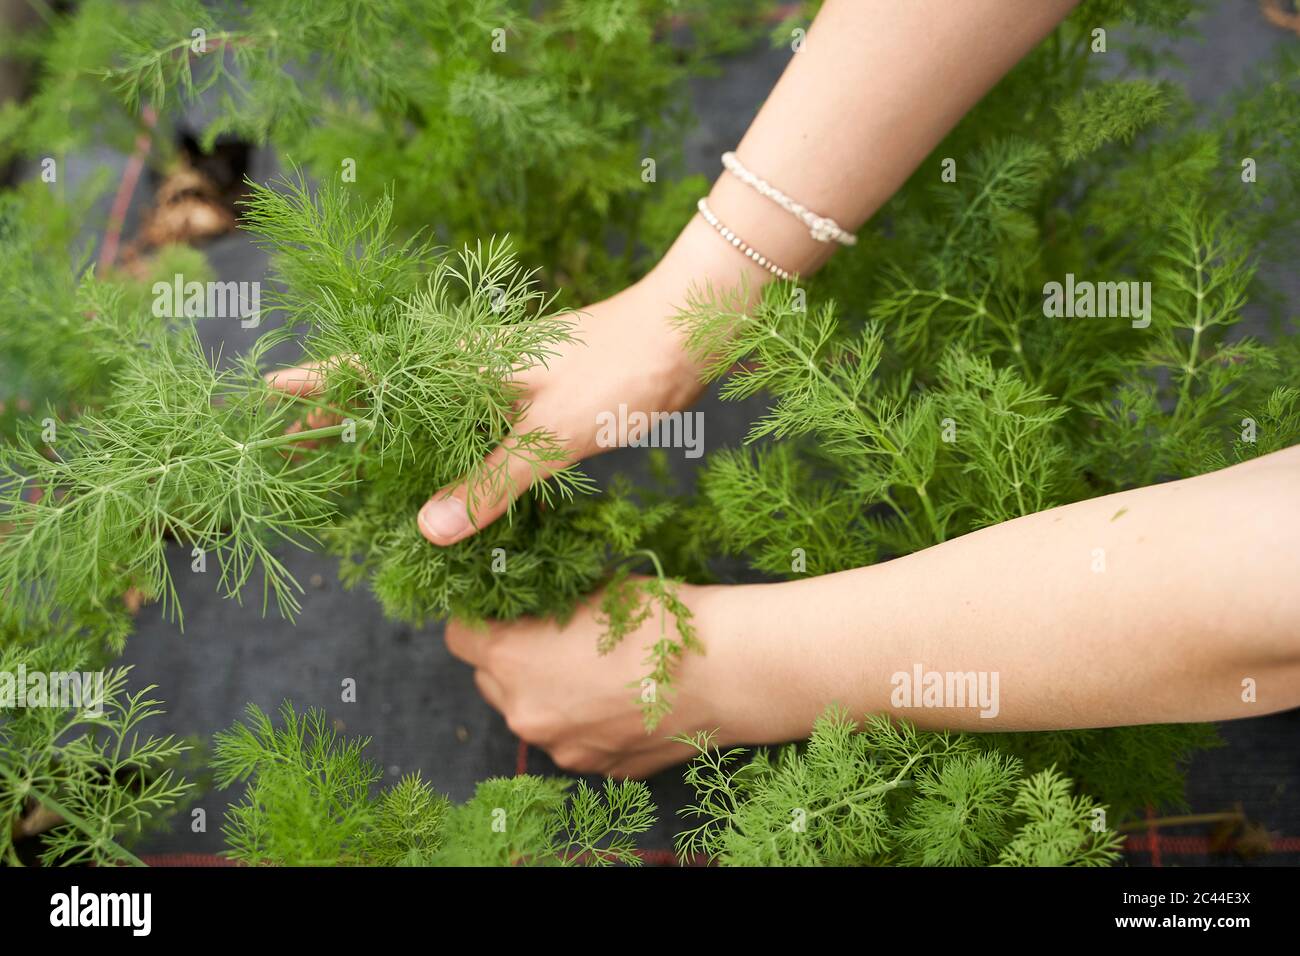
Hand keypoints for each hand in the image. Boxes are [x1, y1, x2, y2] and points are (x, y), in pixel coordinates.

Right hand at [266, 219, 770, 546]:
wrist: (690, 328)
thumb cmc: (623, 369)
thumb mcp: (554, 432)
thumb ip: (492, 481)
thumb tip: (425, 530)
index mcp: (467, 363)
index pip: (375, 372)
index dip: (321, 386)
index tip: (267, 395)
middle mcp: (478, 365)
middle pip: (392, 390)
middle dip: (343, 417)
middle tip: (295, 448)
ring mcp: (508, 376)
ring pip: (431, 405)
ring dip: (392, 429)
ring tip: (353, 462)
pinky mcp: (539, 390)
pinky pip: (474, 417)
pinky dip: (448, 441)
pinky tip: (447, 467)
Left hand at [443, 581, 779, 778]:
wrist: (725, 670)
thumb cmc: (662, 618)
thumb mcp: (594, 586)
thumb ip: (548, 601)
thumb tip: (531, 596)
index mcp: (513, 658)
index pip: (459, 637)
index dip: (479, 618)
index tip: (505, 608)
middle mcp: (524, 711)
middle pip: (490, 680)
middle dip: (513, 657)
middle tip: (555, 634)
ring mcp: (560, 747)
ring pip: (532, 713)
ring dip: (548, 690)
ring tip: (597, 667)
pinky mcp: (595, 768)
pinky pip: (571, 739)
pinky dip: (584, 719)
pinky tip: (621, 696)